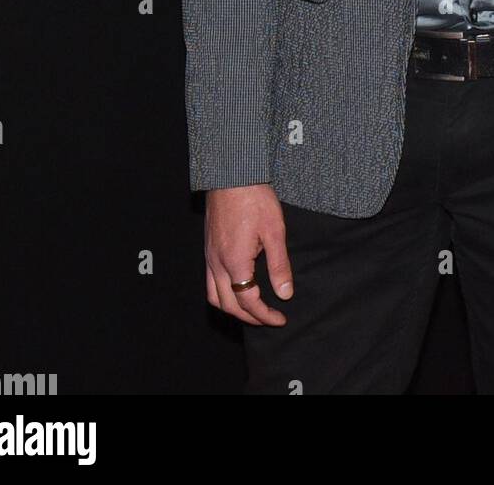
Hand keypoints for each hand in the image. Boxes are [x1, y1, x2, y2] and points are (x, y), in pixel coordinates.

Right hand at [204, 184, 292, 324]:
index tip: (280, 318)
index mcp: (234, 262)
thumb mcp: (274, 231)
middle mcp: (217, 264)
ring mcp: (209, 257)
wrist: (231, 175)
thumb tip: (285, 294)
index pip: (248, 301)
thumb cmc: (254, 198)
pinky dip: (223, 295)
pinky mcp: (208, 249)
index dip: (264, 315)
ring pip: (215, 297)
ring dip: (233, 309)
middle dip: (250, 317)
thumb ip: (279, 265)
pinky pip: (210, 282)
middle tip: (269, 319)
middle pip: (229, 305)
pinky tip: (237, 289)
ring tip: (252, 310)